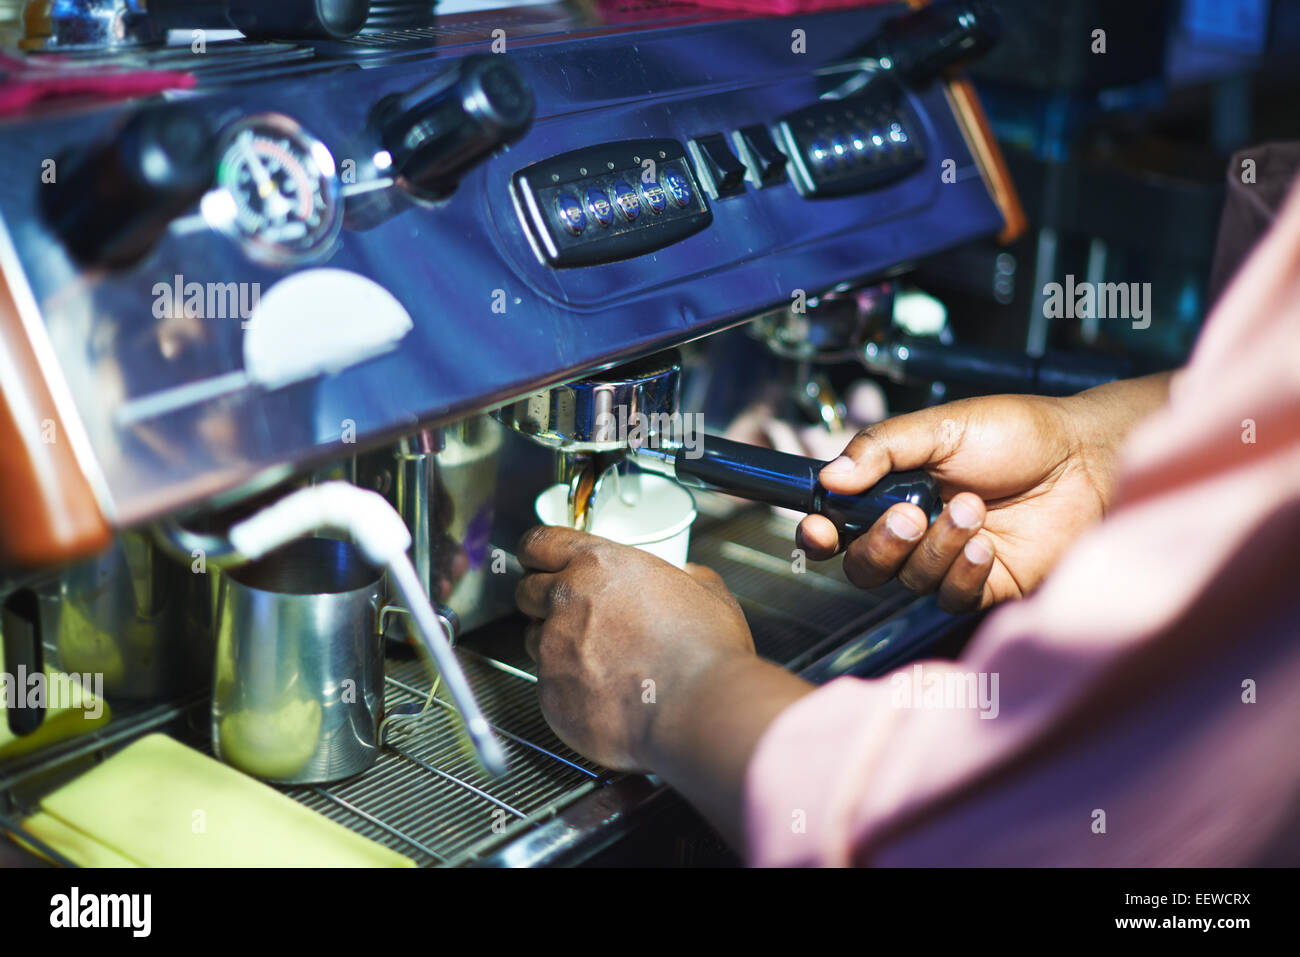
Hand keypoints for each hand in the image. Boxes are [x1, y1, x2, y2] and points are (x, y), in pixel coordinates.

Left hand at [515, 526, 755, 770]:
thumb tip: (691, 576)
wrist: (695, 710)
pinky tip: (600, 692)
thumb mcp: (708, 593)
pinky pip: (547, 683)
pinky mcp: (550, 692)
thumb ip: (690, 577)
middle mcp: (567, 600)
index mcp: (600, 565)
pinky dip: (566, 687)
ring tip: (594, 659)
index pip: (540, 543)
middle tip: (570, 613)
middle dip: (541, 599)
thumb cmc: (703, 654)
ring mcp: (553, 648)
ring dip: (552, 643)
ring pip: (532, 638)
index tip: (540, 561)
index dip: (537, 553)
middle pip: (526, 590)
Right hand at [798, 376, 1170, 612]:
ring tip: (973, 510)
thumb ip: (881, 448)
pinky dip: (962, 572)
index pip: (839, 523)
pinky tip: (986, 543)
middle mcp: (915, 530)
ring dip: (935, 547)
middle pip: (864, 565)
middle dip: (879, 544)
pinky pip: (951, 597)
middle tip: (910, 515)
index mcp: (894, 488)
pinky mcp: (985, 586)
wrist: (1088, 458)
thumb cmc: (1019, 434)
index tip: (818, 529)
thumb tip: (830, 477)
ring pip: (908, 580)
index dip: (819, 534)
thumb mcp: (941, 427)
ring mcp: (948, 560)